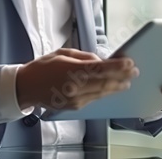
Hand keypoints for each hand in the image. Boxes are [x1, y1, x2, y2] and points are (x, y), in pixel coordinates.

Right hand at [16, 48, 137, 110]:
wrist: (26, 87)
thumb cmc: (44, 67)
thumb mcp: (64, 53)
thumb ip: (84, 58)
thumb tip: (101, 62)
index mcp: (70, 70)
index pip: (99, 69)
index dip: (117, 67)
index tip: (130, 63)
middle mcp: (74, 87)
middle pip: (104, 83)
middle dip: (122, 77)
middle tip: (134, 72)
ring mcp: (75, 99)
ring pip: (101, 93)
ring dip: (116, 87)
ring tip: (127, 81)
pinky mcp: (74, 106)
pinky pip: (94, 99)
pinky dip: (104, 93)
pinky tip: (112, 88)